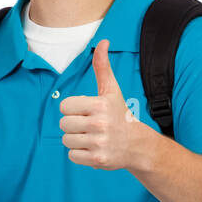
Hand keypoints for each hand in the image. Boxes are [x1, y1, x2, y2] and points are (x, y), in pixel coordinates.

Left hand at [59, 39, 144, 170]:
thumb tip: (102, 41)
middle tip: (90, 126)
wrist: (137, 144)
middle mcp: (99, 124)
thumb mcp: (111, 90)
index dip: (73, 109)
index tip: (86, 111)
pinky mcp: (97, 159)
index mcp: (99, 105)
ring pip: (66, 140)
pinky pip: (72, 155)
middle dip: (73, 125)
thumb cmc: (120, 114)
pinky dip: (79, 154)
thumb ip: (102, 67)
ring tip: (91, 137)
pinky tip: (92, 149)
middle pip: (63, 124)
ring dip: (76, 140)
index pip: (64, 106)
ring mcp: (98, 143)